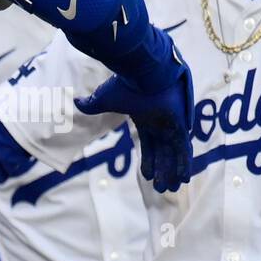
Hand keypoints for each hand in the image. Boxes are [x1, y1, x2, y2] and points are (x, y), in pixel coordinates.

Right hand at [75, 41, 194, 192]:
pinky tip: (184, 178)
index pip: (148, 146)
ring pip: (174, 153)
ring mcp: (172, 124)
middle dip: (163, 171)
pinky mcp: (180, 123)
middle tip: (163, 190)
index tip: (147, 177)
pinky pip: (184, 148)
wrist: (144, 71)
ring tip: (173, 189)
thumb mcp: (106, 98)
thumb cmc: (125, 84)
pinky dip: (184, 163)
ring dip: (174, 171)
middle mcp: (160, 123)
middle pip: (163, 153)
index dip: (149, 162)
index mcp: (146, 119)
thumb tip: (76, 102)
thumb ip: (92, 104)